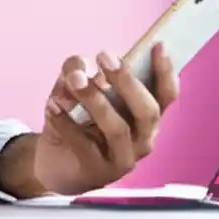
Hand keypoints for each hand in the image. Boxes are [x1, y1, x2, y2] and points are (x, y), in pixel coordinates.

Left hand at [33, 44, 179, 195]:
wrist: (56, 163)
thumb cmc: (77, 122)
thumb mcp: (77, 91)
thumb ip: (79, 73)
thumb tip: (80, 63)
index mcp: (145, 118)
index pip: (165, 96)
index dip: (165, 72)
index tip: (157, 46)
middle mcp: (142, 140)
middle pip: (147, 112)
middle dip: (127, 81)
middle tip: (104, 56)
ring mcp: (121, 159)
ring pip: (117, 128)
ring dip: (94, 99)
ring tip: (74, 79)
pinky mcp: (96, 172)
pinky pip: (84, 145)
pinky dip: (66, 122)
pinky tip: (52, 104)